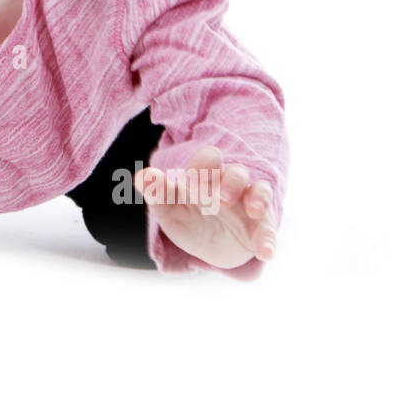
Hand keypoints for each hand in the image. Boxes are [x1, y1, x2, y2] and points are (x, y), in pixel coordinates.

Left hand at [132, 145, 276, 269]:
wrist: (207, 247)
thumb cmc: (188, 219)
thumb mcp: (169, 209)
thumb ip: (157, 192)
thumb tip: (142, 176)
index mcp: (206, 176)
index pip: (209, 159)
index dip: (202, 166)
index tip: (190, 184)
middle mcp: (231, 186)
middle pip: (237, 173)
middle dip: (231, 181)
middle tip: (221, 198)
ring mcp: (249, 206)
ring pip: (260, 192)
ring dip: (258, 199)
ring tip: (254, 211)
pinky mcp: (261, 229)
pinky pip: (269, 230)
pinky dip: (269, 240)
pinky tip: (266, 253)